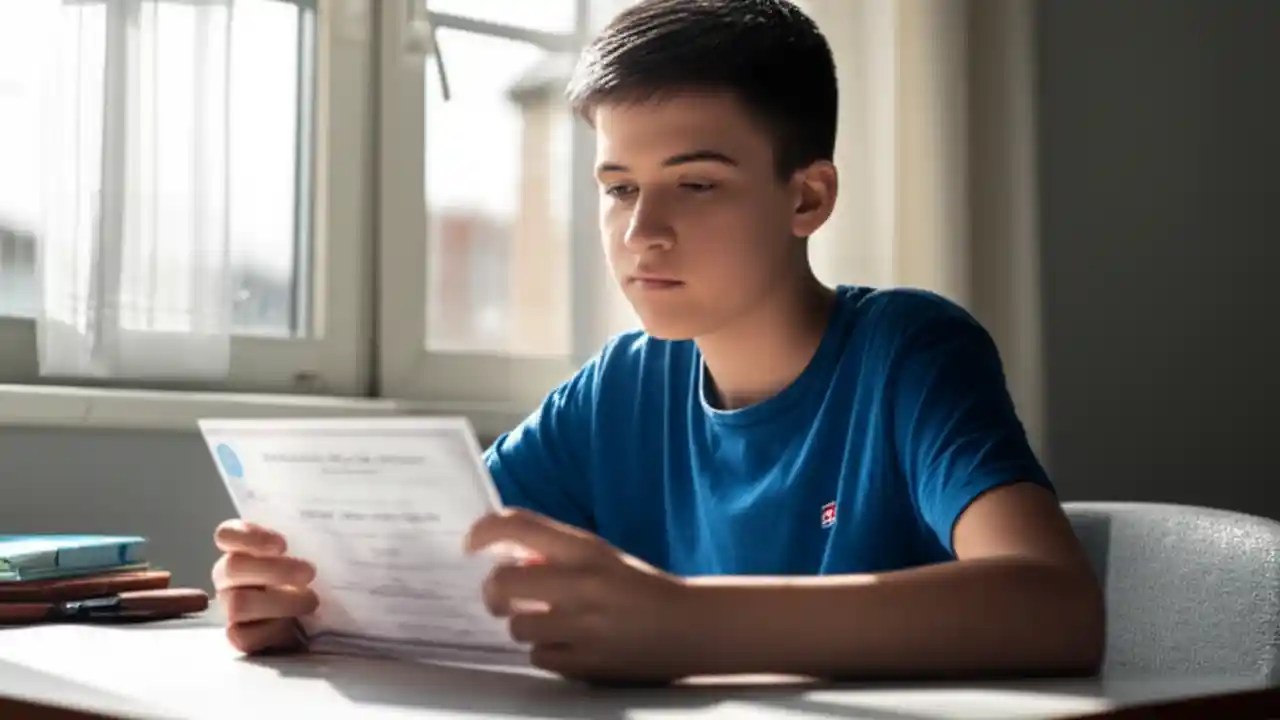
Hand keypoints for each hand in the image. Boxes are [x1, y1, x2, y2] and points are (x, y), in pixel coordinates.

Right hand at [212, 519, 318, 653]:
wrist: (322, 621)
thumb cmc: (317, 576)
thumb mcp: (317, 553)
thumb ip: (314, 542)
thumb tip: (339, 532)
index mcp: (244, 549)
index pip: (227, 535)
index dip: (249, 536)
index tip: (282, 544)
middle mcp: (231, 577)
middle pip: (231, 568)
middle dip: (273, 570)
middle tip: (309, 572)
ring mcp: (230, 608)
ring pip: (238, 603)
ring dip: (279, 602)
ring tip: (312, 601)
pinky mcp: (240, 637)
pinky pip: (242, 636)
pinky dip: (272, 631)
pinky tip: (294, 627)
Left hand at [465, 509, 694, 683]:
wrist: (690, 626)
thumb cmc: (640, 586)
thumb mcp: (600, 556)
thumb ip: (555, 554)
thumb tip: (502, 557)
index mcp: (586, 550)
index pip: (518, 526)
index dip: (484, 531)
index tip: (470, 544)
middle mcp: (582, 585)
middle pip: (501, 584)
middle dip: (494, 592)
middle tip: (503, 596)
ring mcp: (583, 627)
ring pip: (516, 627)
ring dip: (524, 625)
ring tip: (551, 622)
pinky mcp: (586, 663)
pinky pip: (538, 657)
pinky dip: (546, 652)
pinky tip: (569, 643)